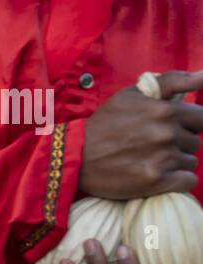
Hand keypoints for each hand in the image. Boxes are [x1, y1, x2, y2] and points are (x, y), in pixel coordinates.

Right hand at [78, 71, 202, 198]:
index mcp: (165, 110)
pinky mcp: (155, 182)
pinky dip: (177, 181)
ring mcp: (162, 159)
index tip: (171, 129)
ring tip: (153, 161)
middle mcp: (166, 134)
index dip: (188, 124)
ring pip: (190, 162)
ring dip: (176, 163)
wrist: (74, 156)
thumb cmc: (104, 123)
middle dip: (180, 144)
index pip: (202, 119)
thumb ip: (172, 81)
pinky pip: (187, 182)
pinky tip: (159, 176)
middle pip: (195, 142)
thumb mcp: (132, 95)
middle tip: (156, 146)